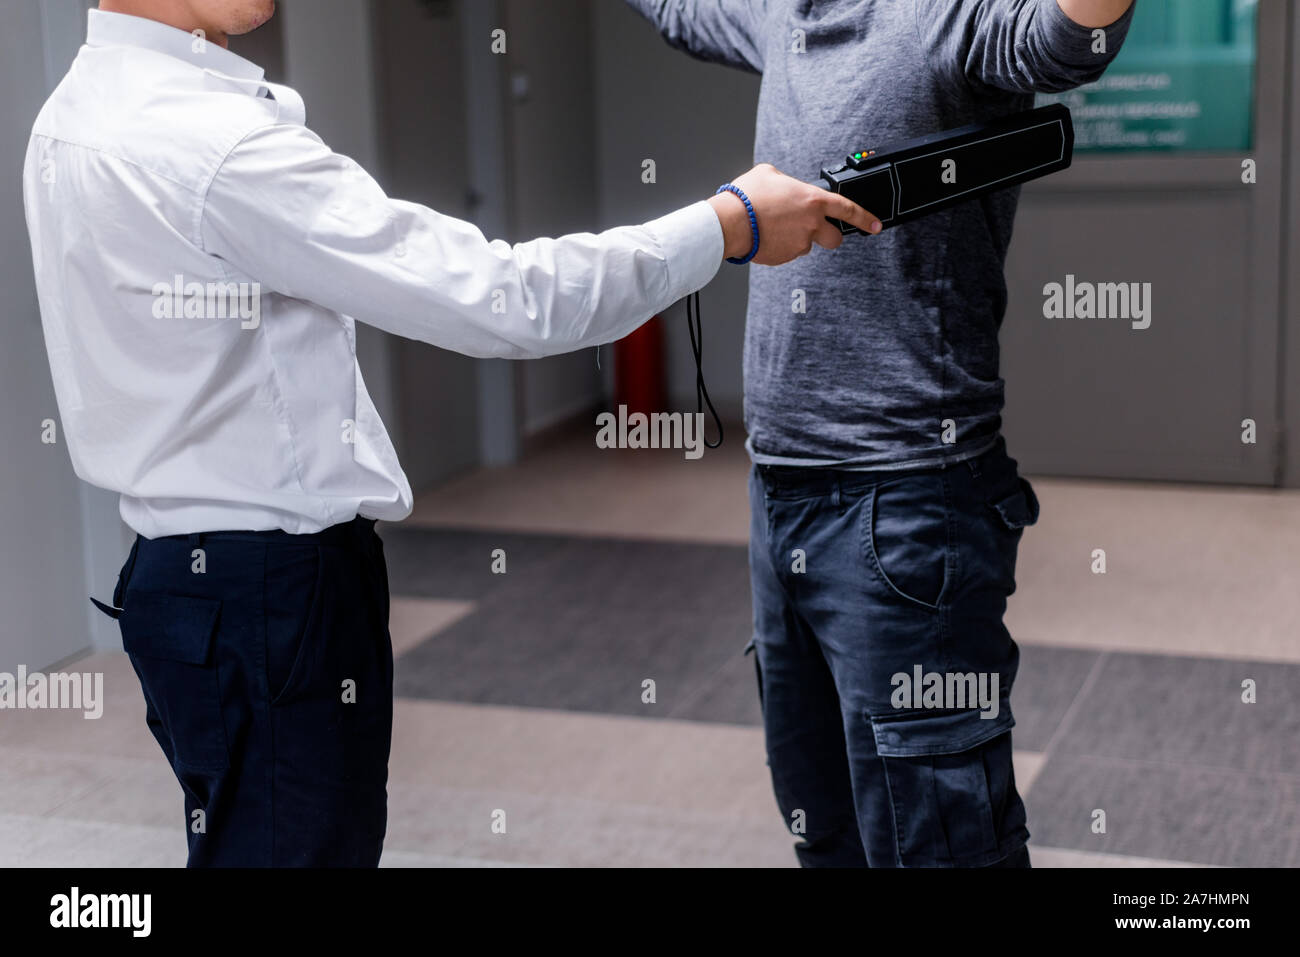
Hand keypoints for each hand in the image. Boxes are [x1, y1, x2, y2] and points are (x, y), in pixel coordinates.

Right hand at [707, 163, 881, 265]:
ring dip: (797, 238)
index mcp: (812, 200)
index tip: (876, 225)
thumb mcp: (769, 173)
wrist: (729, 222)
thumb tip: (786, 185)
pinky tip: (766, 235)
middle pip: (834, 238)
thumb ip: (786, 180)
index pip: (848, 209)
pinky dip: (781, 245)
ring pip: (807, 245)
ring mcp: (799, 243)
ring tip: (774, 227)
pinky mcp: (785, 257)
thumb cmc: (746, 197)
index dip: (866, 218)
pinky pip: (789, 252)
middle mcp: (811, 224)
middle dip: (828, 235)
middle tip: (812, 229)